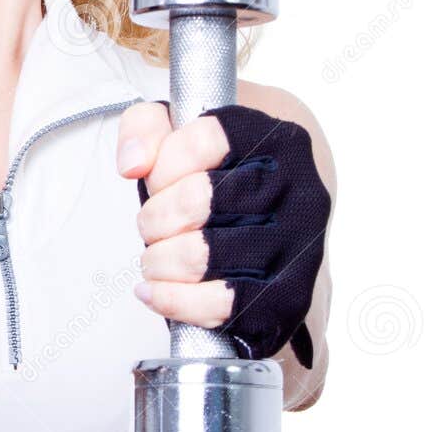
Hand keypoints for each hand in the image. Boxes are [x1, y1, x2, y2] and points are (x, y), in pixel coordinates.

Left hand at [116, 99, 331, 365]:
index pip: (204, 140)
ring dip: (157, 261)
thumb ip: (145, 126)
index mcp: (279, 142)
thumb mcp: (180, 133)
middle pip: (196, 199)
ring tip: (154, 260)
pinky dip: (171, 299)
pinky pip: (217, 304)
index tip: (157, 182)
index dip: (163, 165)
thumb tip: (132, 164)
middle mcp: (300, 192)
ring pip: (199, 255)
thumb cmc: (219, 181)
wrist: (273, 232)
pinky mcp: (289, 299)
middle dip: (153, 218)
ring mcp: (299, 249)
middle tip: (150, 227)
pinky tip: (155, 291)